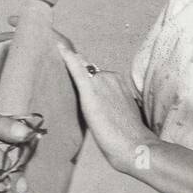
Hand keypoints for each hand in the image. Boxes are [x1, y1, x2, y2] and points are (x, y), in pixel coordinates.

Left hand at [56, 43, 156, 176]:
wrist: (135, 146)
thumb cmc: (129, 138)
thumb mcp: (122, 115)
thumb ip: (110, 106)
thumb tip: (100, 109)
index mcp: (119, 82)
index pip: (96, 76)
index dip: (85, 77)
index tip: (73, 64)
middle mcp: (110, 77)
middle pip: (86, 75)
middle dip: (77, 81)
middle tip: (67, 79)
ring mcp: (101, 82)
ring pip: (80, 74)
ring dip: (70, 75)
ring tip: (59, 63)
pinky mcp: (91, 91)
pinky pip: (77, 69)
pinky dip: (67, 56)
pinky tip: (58, 46)